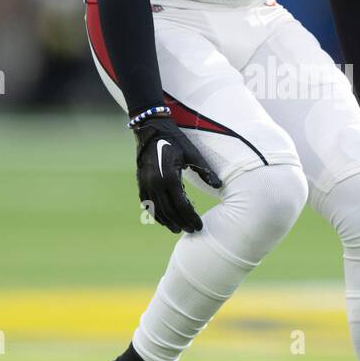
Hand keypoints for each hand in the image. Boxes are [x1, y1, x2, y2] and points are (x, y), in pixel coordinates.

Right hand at [134, 116, 222, 232]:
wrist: (152, 130)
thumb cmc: (175, 141)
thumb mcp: (192, 153)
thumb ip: (205, 170)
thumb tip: (219, 185)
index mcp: (169, 176)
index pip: (181, 204)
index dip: (190, 217)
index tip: (199, 225)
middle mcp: (155, 183)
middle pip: (169, 211)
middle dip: (181, 222)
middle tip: (192, 230)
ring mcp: (146, 184)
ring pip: (157, 210)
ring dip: (168, 221)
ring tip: (179, 229)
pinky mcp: (141, 183)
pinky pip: (148, 204)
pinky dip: (156, 214)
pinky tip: (164, 220)